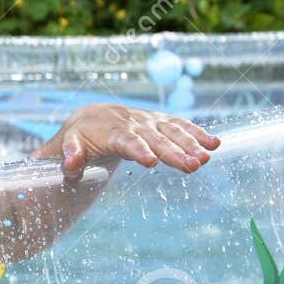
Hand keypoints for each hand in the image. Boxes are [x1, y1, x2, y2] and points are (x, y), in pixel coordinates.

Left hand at [33, 103, 219, 182]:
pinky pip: (180, 125)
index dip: (139, 150)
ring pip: (172, 131)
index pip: (127, 141)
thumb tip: (71, 166)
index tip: (151, 162)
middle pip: (156, 138)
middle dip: (174, 151)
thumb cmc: (80, 136)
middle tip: (193, 165)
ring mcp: (149, 121)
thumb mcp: (69, 144)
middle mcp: (134, 123)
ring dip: (191, 143)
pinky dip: (197, 133)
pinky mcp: (160, 122)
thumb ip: (69, 155)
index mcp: (111, 131)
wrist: (92, 118)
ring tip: (207, 157)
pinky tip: (215, 144)